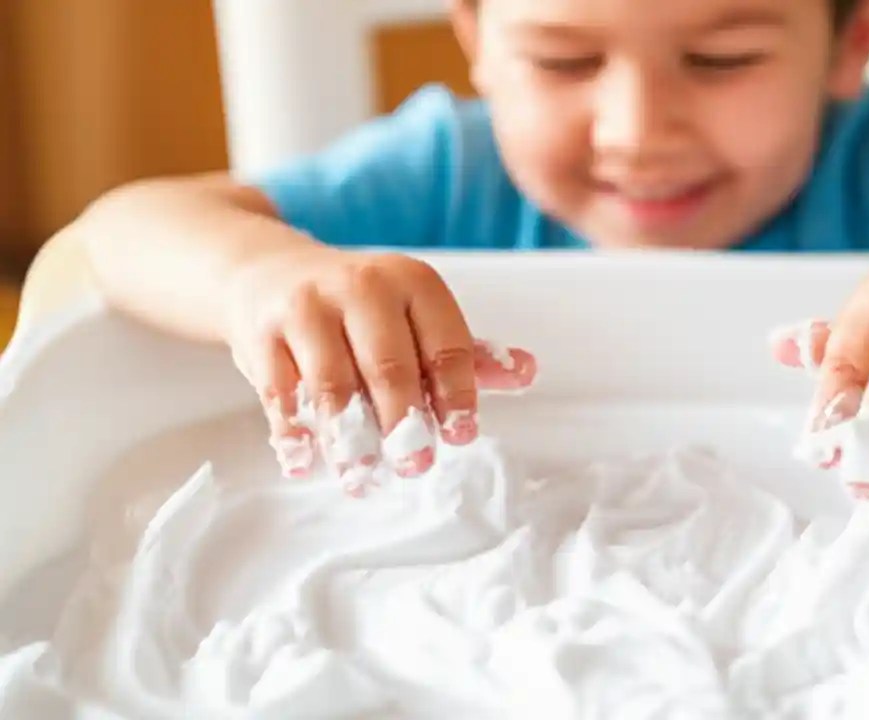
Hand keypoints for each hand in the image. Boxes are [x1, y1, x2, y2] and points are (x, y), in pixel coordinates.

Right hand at [223, 247, 536, 479]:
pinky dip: (294, 432)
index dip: (457, 395)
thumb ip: (467, 351)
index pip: (445, 344)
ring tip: (363, 477)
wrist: (265, 272)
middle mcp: (361, 287)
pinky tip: (306, 462)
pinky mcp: (260, 334)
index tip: (460, 435)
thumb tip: (526, 372)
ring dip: (350, 439)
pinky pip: (280, 392)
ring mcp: (306, 308)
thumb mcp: (414, 314)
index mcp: (412, 282)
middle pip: (390, 365)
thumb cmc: (358, 307)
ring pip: (333, 385)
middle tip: (415, 466)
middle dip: (403, 423)